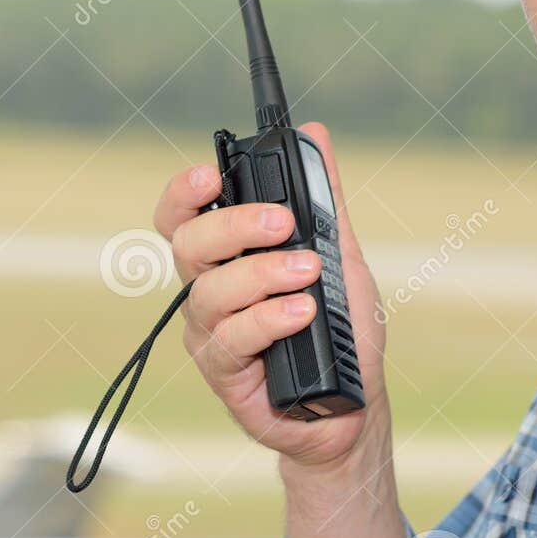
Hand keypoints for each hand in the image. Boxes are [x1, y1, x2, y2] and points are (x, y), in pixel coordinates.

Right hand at [152, 122, 388, 469]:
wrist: (353, 404)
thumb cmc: (337, 328)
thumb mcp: (338, 255)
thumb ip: (323, 199)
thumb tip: (316, 133)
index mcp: (225, 257)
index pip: (183, 215)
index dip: (184, 191)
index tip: (211, 174)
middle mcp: (207, 291)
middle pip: (188, 245)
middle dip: (234, 226)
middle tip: (283, 222)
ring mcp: (211, 333)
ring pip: (209, 293)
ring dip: (262, 275)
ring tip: (308, 273)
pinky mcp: (225, 374)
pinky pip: (232, 339)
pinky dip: (269, 320)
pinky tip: (302, 313)